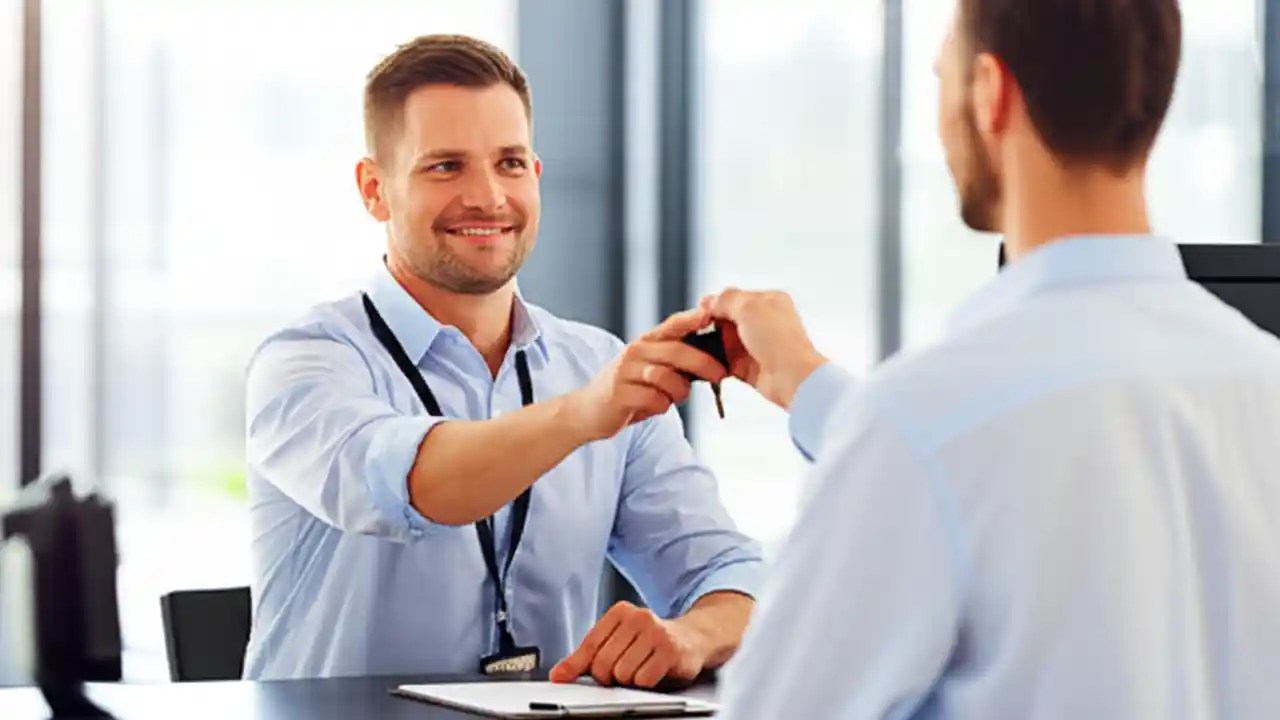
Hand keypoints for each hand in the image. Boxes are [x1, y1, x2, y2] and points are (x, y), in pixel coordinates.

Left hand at [549, 602, 707, 688]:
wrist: (693, 638)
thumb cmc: (651, 641)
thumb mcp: (617, 642)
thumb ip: (585, 657)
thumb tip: (559, 674)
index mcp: (620, 612)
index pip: (590, 644)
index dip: (580, 666)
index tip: (564, 679)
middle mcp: (638, 617)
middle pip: (604, 662)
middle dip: (609, 676)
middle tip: (622, 671)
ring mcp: (656, 632)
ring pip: (623, 674)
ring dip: (630, 680)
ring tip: (641, 668)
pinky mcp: (671, 650)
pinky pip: (644, 680)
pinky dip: (646, 683)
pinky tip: (654, 672)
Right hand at [565, 310, 727, 441]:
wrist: (586, 411)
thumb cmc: (626, 390)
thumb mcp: (648, 369)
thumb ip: (673, 361)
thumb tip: (710, 361)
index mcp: (645, 343)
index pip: (671, 325)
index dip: (691, 319)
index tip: (710, 315)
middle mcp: (634, 352)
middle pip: (676, 352)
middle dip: (703, 363)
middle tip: (720, 374)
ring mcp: (625, 373)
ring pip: (667, 377)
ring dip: (679, 392)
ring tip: (673, 398)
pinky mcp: (619, 394)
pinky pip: (654, 399)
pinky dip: (661, 406)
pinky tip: (653, 407)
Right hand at [700, 288, 826, 409]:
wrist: (792, 378)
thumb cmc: (781, 342)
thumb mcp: (749, 307)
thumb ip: (726, 299)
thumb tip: (710, 301)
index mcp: (769, 301)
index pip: (735, 298)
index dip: (716, 305)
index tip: (701, 313)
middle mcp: (765, 323)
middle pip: (729, 321)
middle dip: (714, 327)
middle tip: (701, 331)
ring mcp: (759, 346)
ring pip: (727, 343)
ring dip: (715, 346)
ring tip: (704, 348)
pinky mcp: (753, 367)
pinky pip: (729, 363)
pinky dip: (719, 363)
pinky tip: (711, 363)